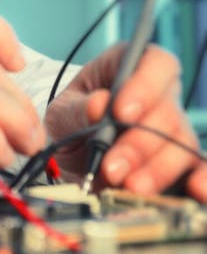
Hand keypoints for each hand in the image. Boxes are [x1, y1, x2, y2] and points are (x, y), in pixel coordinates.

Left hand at [44, 43, 206, 201]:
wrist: (71, 159)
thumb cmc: (72, 122)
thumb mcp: (61, 111)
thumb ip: (77, 109)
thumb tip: (99, 106)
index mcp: (129, 66)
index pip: (154, 62)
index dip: (144, 85)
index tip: (121, 112)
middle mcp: (159, 94)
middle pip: (168, 110)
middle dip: (140, 142)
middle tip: (112, 166)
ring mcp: (173, 128)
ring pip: (182, 143)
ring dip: (156, 169)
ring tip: (126, 185)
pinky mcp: (181, 162)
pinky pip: (199, 169)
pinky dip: (201, 180)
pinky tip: (195, 191)